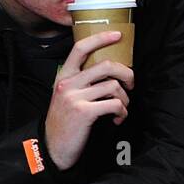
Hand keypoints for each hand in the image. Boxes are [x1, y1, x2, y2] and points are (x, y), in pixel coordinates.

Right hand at [44, 30, 134, 170]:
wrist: (52, 148)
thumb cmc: (64, 121)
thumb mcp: (66, 96)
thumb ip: (81, 81)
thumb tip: (109, 71)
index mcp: (64, 76)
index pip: (81, 48)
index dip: (101, 38)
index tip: (117, 35)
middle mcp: (68, 84)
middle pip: (106, 65)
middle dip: (127, 73)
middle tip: (130, 84)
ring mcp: (75, 97)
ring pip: (114, 86)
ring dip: (124, 99)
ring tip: (121, 108)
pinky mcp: (84, 112)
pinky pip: (115, 104)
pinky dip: (122, 112)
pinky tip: (117, 119)